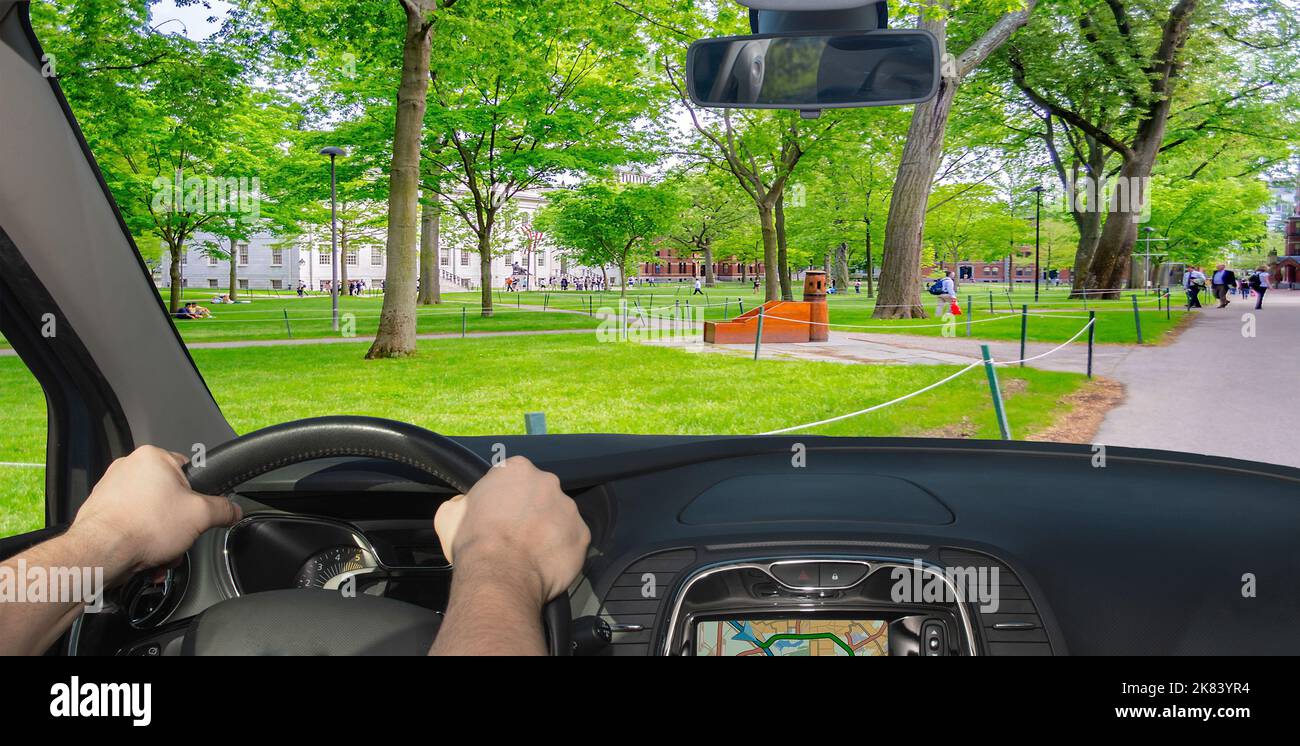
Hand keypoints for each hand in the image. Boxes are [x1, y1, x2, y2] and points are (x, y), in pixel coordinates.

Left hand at [68, 446, 241, 579]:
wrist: (100, 553)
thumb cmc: (143, 526)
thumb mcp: (201, 515)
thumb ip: (223, 509)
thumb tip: (233, 510)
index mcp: (152, 457)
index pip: (189, 471)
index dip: (198, 496)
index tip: (198, 513)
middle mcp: (128, 468)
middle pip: (170, 498)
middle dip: (178, 525)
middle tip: (179, 538)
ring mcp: (110, 489)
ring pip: (151, 515)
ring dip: (161, 538)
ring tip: (160, 553)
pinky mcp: (100, 511)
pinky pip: (131, 525)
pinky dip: (141, 542)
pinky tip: (144, 556)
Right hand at [434, 456, 588, 605]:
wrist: (499, 576)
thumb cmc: (474, 543)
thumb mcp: (449, 516)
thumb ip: (460, 502)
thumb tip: (462, 504)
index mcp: (516, 469)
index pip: (513, 477)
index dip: (506, 497)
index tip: (500, 515)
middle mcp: (547, 482)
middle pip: (540, 494)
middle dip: (531, 511)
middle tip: (516, 534)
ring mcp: (568, 508)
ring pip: (559, 517)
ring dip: (548, 530)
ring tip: (530, 552)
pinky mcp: (582, 534)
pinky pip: (573, 540)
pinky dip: (562, 550)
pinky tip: (544, 562)